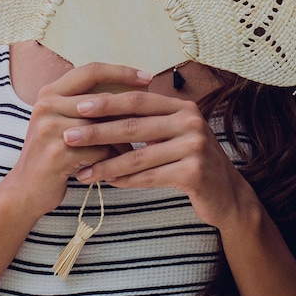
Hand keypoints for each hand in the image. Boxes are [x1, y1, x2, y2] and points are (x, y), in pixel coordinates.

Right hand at [6, 62, 152, 220]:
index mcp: (49, 93)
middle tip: (159, 107)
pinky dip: (117, 156)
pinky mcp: (58, 153)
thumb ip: (87, 107)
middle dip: (132, 104)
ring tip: (148, 139)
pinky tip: (127, 162)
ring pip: (103, 125)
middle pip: (101, 98)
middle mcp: (46, 105)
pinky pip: (100, 150)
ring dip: (127, 135)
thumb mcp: (63, 124)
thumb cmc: (53, 155)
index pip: (90, 71)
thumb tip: (131, 95)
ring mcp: (50, 128)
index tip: (146, 76)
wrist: (25, 191)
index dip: (120, 71)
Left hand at [62, 86, 252, 229]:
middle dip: (97, 132)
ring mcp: (195, 146)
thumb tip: (101, 110)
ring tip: (82, 172)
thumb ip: (148, 121)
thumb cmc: (191, 162)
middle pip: (134, 126)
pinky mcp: (194, 172)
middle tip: (68, 136)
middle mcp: (190, 122)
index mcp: (182, 107)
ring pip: (139, 156)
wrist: (227, 194)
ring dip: (106, 165)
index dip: (106, 102)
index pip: (137, 101)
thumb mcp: (174, 134)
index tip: (77, 106)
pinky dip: (126, 181)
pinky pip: (151, 177)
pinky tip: (108, 183)